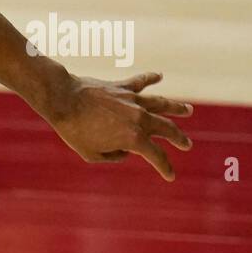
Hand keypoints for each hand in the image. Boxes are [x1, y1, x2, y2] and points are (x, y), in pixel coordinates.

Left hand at [45, 71, 192, 180]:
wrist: (63, 100)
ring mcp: (133, 101)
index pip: (156, 156)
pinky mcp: (122, 88)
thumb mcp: (92, 154)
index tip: (170, 176)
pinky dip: (151, 78)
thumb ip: (113, 156)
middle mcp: (139, 118)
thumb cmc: (74, 131)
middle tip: (187, 145)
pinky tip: (160, 76)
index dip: (165, 168)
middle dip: (179, 138)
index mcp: (133, 138)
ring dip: (176, 108)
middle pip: (167, 129)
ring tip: (188, 111)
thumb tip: (124, 152)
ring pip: (161, 104)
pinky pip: (141, 81)